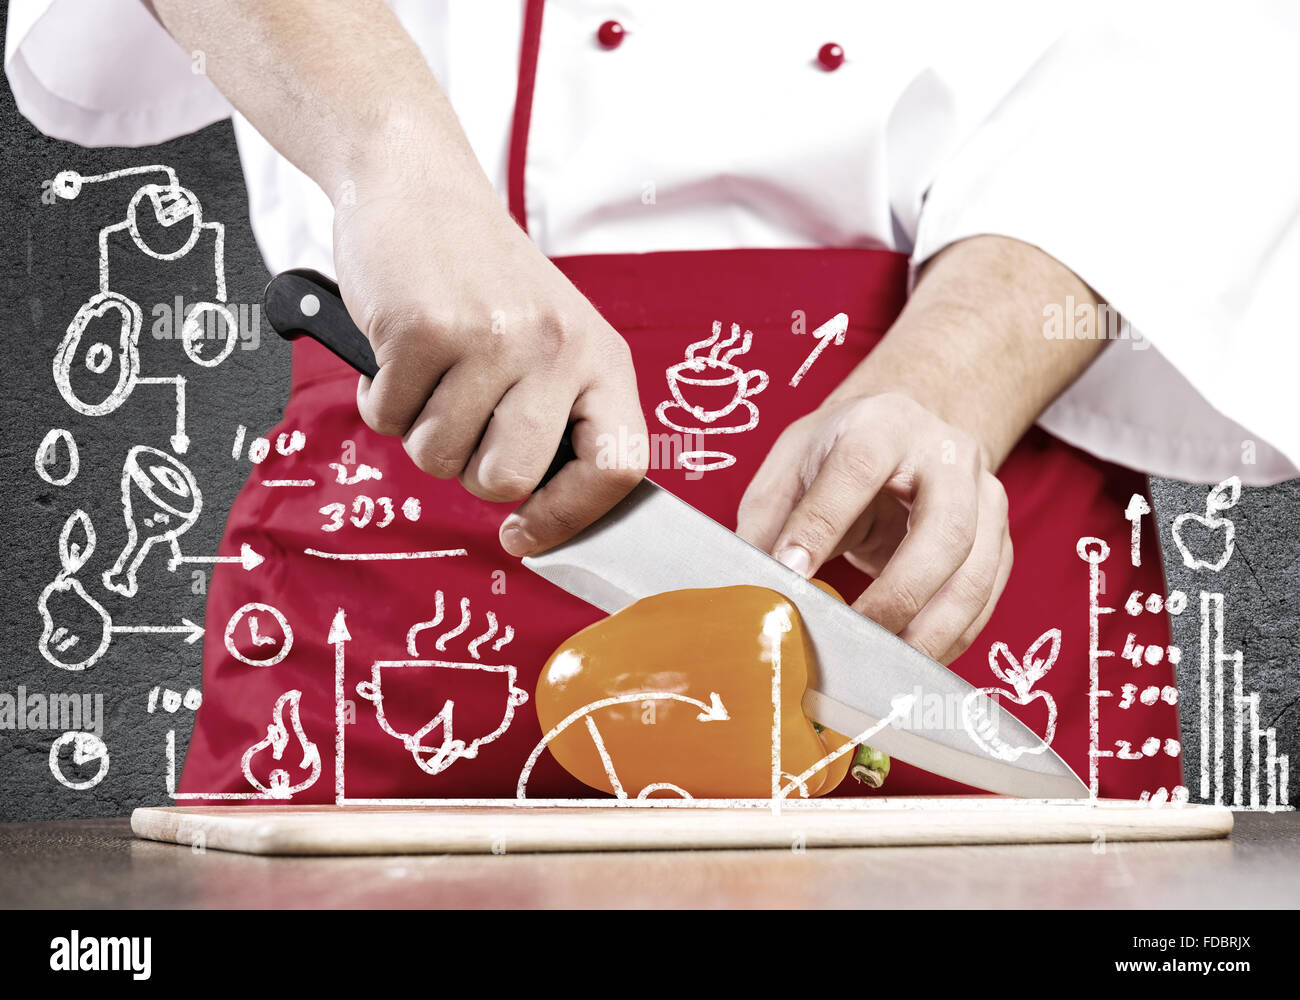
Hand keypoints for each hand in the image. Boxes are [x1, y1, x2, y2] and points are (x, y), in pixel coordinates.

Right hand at [332, 159, 646, 556]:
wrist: (417, 186)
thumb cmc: (482, 279)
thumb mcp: (551, 339)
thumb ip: (558, 418)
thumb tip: (542, 520)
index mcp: (600, 357)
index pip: (618, 468)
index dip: (569, 518)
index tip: (526, 534)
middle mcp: (556, 346)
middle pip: (509, 479)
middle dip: (470, 470)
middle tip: (461, 420)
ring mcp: (490, 335)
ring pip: (439, 457)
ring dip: (419, 429)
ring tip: (431, 371)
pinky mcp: (422, 327)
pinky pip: (386, 418)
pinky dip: (379, 397)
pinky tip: (399, 350)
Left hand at [736, 392, 1011, 663]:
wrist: (903, 434)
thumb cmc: (839, 453)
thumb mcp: (791, 465)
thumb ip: (769, 520)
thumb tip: (751, 587)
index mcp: (883, 424)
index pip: (857, 471)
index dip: (822, 526)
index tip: (790, 575)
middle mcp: (946, 453)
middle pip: (943, 530)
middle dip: (897, 596)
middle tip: (853, 639)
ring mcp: (984, 494)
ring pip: (975, 571)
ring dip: (932, 629)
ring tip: (885, 665)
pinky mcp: (999, 536)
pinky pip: (987, 595)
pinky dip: (953, 635)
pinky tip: (913, 660)